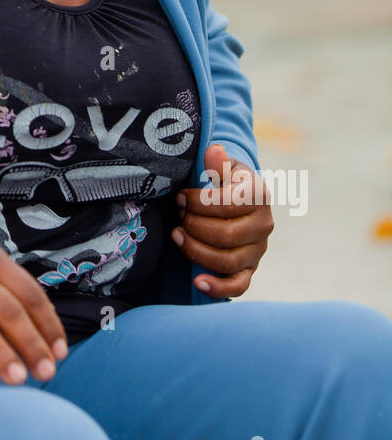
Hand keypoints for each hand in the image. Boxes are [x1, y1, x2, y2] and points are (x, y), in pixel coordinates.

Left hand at [171, 143, 272, 298]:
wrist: (235, 200)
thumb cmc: (223, 181)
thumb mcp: (221, 168)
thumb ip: (217, 163)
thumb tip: (214, 151)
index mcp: (258, 195)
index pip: (227, 204)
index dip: (198, 203)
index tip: (179, 197)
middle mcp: (264, 225)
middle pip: (225, 235)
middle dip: (193, 226)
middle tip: (178, 216)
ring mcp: (257, 250)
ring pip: (226, 261)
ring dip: (195, 250)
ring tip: (176, 235)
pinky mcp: (249, 269)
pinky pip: (237, 286)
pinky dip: (217, 288)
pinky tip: (197, 283)